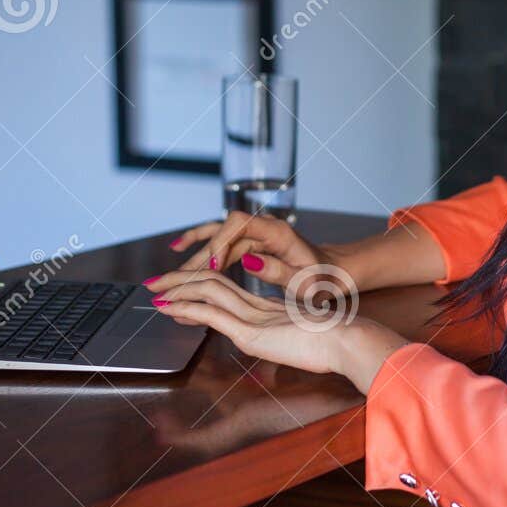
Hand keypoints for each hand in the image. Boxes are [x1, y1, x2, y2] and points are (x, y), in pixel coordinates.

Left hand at [145, 268, 407, 392]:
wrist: (351, 342)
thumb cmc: (339, 345)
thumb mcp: (310, 341)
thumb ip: (291, 338)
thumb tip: (282, 341)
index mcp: (271, 310)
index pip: (228, 290)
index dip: (202, 285)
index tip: (182, 288)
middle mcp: (258, 308)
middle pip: (212, 283)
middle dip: (181, 280)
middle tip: (158, 281)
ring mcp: (254, 318)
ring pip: (207, 292)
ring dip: (177, 289)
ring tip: (155, 290)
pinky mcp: (251, 332)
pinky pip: (211, 314)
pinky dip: (186, 308)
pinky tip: (168, 307)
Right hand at [167, 211, 348, 296]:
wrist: (333, 273)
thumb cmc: (323, 280)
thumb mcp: (305, 283)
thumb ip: (278, 273)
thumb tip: (247, 262)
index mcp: (278, 232)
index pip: (239, 223)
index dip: (222, 242)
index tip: (215, 267)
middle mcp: (263, 227)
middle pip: (222, 232)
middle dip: (200, 255)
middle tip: (180, 279)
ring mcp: (255, 233)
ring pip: (217, 237)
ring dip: (195, 254)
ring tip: (173, 271)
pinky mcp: (250, 242)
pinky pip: (221, 239)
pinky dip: (200, 243)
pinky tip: (180, 247)